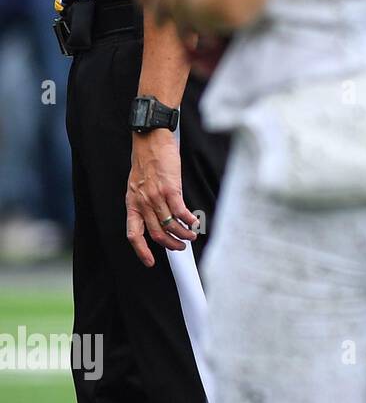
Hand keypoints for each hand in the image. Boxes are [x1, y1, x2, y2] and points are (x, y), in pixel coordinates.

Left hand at [127, 129, 197, 266]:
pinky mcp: (170, 189)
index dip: (141, 251)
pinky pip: (180, 212)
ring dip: (184, 234)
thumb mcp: (138, 185)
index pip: (134, 234)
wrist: (150, 141)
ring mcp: (155, 197)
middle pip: (156, 234)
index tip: (150, 262)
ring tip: (192, 235)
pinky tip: (196, 222)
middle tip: (181, 246)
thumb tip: (160, 217)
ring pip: (170, 225)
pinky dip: (190, 221)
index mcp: (132, 203)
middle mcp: (142, 203)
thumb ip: (145, 202)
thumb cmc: (146, 160)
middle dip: (171, 245)